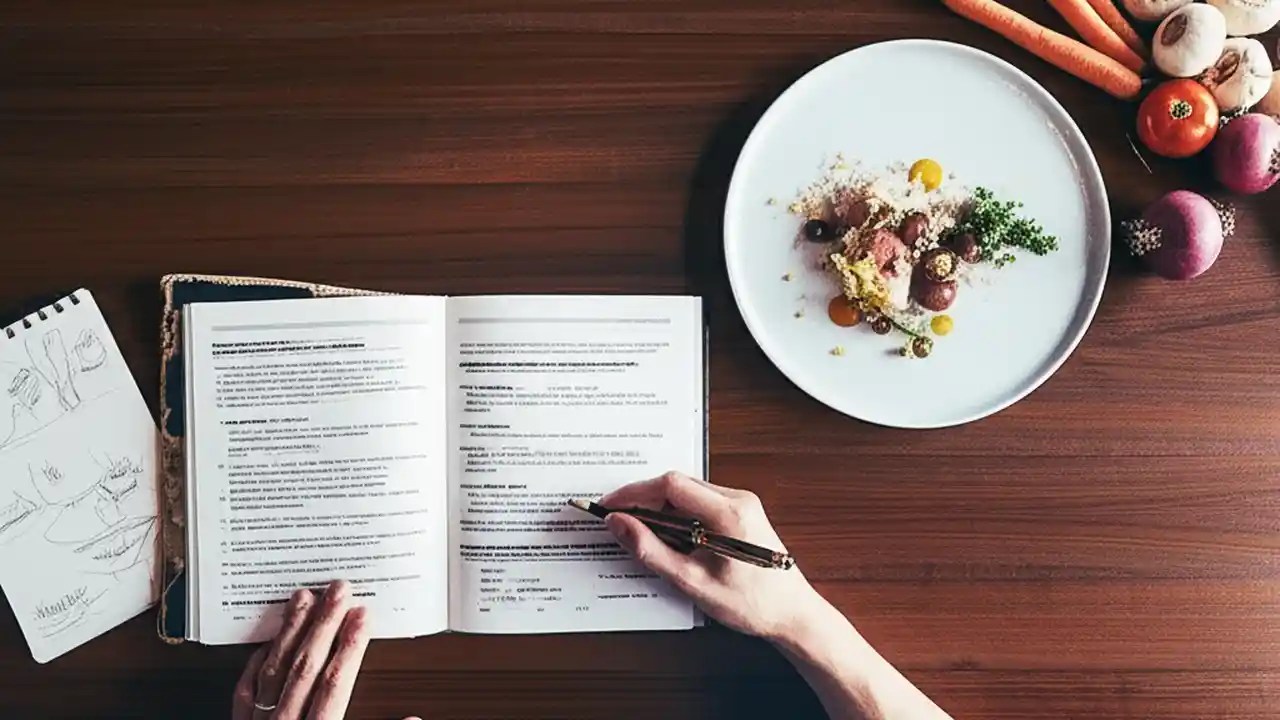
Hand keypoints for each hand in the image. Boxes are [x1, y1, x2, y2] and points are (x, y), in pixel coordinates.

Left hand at [232, 581, 370, 719]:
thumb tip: (415, 713)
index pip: (335, 683)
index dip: (350, 647)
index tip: (361, 616)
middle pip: (306, 667)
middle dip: (325, 624)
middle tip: (338, 591)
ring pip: (275, 669)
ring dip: (292, 630)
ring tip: (303, 599)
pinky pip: (245, 689)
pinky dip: (258, 662)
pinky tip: (268, 641)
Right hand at [601, 472, 822, 640]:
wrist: (792, 613)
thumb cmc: (752, 603)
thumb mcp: (692, 581)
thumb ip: (651, 550)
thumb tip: (619, 524)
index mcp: (729, 512)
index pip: (670, 485)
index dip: (634, 492)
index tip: (610, 506)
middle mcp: (738, 499)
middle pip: (677, 484)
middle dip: (643, 500)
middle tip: (618, 521)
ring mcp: (742, 503)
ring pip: (687, 492)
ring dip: (660, 508)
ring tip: (640, 533)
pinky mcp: (741, 511)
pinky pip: (699, 501)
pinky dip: (677, 514)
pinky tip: (666, 536)